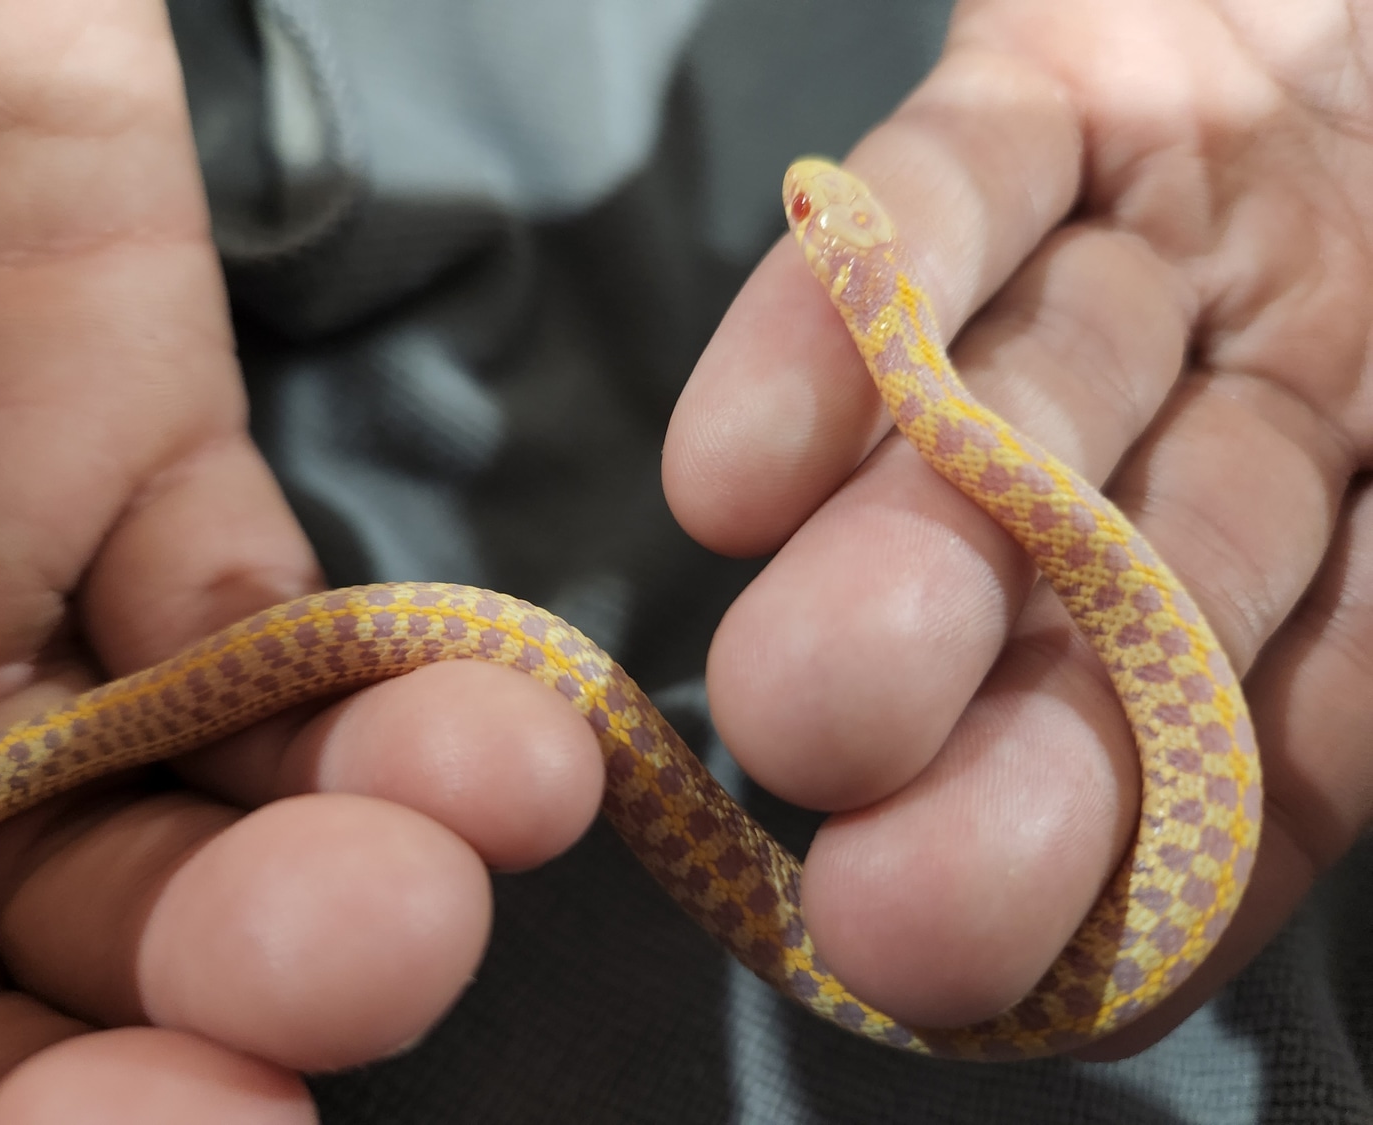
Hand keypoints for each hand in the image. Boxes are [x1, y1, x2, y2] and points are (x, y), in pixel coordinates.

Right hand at [0, 3, 600, 1119]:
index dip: (12, 1108)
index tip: (161, 1114)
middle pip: (59, 929)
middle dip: (216, 983)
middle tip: (363, 966)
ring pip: (192, 779)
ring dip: (341, 830)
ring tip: (470, 841)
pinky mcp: (140, 452)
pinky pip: (266, 601)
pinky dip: (365, 668)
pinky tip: (471, 719)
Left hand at [664, 0, 1372, 1056]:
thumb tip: (1351, 703)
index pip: (1290, 720)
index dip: (1174, 861)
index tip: (1021, 986)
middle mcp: (1275, 381)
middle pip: (1132, 585)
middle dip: (1021, 749)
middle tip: (886, 908)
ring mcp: (1164, 230)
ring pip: (1021, 413)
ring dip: (910, 566)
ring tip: (792, 715)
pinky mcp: (1063, 71)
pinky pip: (952, 190)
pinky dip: (847, 321)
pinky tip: (729, 476)